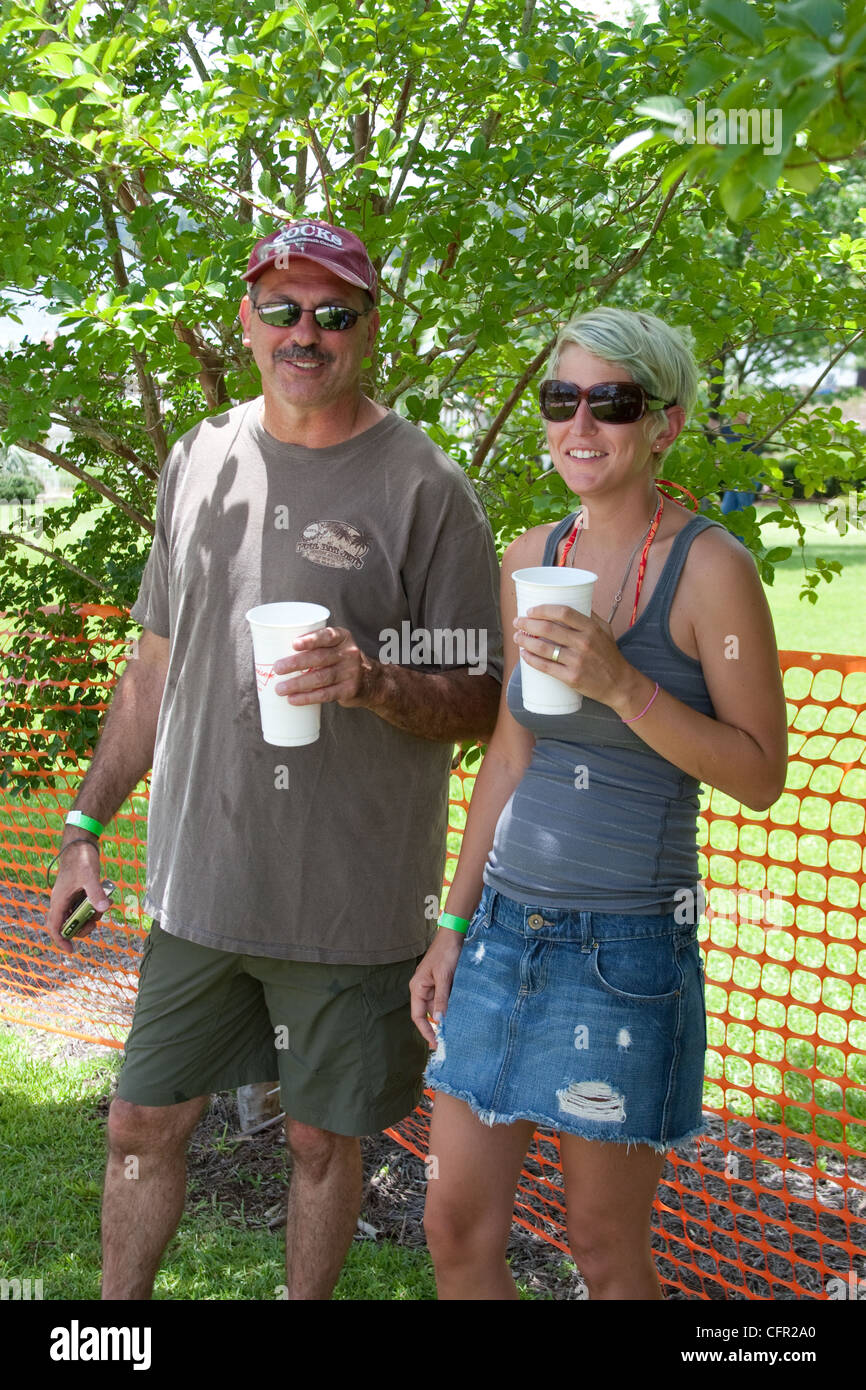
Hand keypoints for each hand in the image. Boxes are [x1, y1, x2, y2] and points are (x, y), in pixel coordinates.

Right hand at [44, 840, 108, 955]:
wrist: (81, 843)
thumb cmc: (81, 858)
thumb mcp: (89, 876)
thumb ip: (95, 892)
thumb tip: (103, 908)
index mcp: (59, 899)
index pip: (54, 926)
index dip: (61, 940)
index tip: (72, 949)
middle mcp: (61, 900)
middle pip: (67, 924)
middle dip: (83, 926)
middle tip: (96, 922)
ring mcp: (69, 896)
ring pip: (78, 915)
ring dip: (92, 915)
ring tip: (105, 905)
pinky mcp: (77, 891)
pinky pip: (84, 905)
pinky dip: (95, 905)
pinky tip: (107, 898)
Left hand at [272, 626, 382, 708]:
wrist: (372, 681)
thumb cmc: (341, 660)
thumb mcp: (336, 647)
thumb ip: (315, 646)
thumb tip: (274, 651)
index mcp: (342, 638)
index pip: (327, 635)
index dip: (310, 640)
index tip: (293, 644)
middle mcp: (349, 653)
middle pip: (320, 658)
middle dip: (296, 663)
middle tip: (277, 668)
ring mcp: (351, 672)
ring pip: (320, 678)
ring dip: (297, 683)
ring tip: (280, 688)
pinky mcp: (349, 690)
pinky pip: (325, 694)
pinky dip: (307, 698)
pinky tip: (293, 700)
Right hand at [409, 928, 464, 1046]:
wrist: (453, 936)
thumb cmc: (445, 953)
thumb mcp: (444, 977)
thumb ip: (441, 999)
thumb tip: (440, 1021)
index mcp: (417, 988)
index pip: (418, 1016)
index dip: (425, 1031)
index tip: (435, 1043)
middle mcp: (423, 989)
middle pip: (428, 1014)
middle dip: (436, 1028)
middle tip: (447, 1043)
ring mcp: (432, 987)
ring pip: (438, 1008)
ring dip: (445, 1019)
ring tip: (455, 1033)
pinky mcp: (442, 984)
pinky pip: (444, 1000)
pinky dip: (450, 1009)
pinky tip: (458, 1017)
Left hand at [513, 604, 632, 710]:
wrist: (619, 684)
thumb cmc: (609, 655)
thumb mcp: (605, 630)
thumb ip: (589, 616)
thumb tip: (570, 599)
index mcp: (591, 628)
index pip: (563, 612)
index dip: (543, 609)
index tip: (530, 610)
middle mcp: (584, 643)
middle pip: (549, 628)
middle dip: (528, 623)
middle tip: (518, 622)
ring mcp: (577, 661)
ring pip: (543, 647)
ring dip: (525, 641)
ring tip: (517, 637)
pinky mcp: (571, 678)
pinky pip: (545, 667)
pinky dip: (531, 659)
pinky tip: (523, 654)